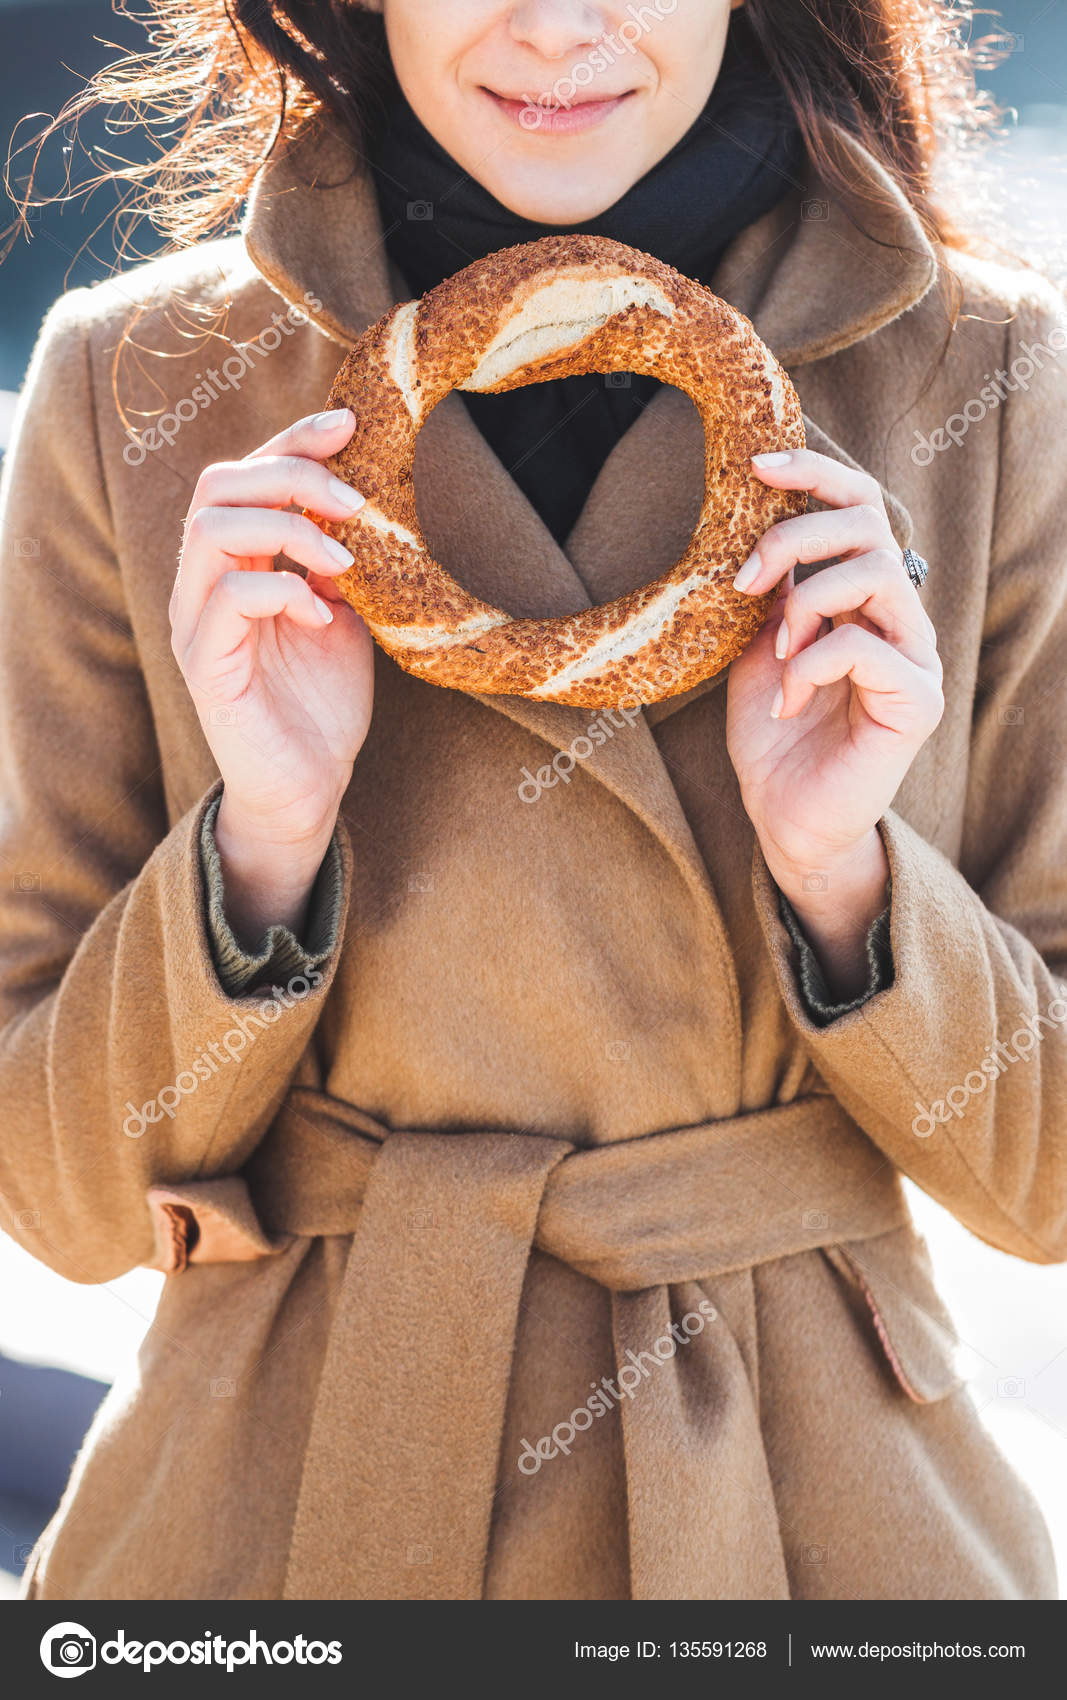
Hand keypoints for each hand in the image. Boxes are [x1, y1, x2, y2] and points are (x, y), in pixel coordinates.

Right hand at [170, 408, 372, 944]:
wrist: (310, 788)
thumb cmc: (322, 704)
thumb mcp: (344, 615)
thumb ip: (341, 561)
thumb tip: (364, 502)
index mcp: (233, 564)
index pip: (244, 476)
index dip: (292, 440)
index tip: (350, 425)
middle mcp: (202, 585)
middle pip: (219, 485)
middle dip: (292, 474)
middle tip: (357, 500)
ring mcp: (196, 624)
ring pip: (211, 530)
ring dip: (287, 528)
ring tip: (344, 559)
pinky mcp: (205, 666)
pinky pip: (226, 598)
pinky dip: (279, 589)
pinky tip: (320, 611)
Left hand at [725, 448, 943, 994]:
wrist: (784, 819)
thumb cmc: (772, 738)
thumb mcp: (755, 647)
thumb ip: (770, 592)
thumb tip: (758, 528)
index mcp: (863, 596)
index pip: (862, 507)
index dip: (816, 475)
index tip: (757, 467)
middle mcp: (899, 617)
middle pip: (872, 526)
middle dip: (797, 537)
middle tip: (744, 581)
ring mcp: (915, 657)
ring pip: (878, 573)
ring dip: (807, 602)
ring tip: (775, 651)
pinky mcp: (918, 701)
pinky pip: (867, 646)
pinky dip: (811, 664)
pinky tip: (787, 701)